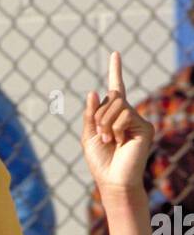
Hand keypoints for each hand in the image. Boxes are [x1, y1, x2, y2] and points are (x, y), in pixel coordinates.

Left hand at [81, 52, 153, 194]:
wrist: (113, 180)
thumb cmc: (100, 161)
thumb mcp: (88, 136)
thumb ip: (90, 115)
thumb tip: (94, 91)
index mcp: (114, 116)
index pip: (116, 90)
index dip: (115, 71)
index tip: (115, 54)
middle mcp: (128, 115)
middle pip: (111, 98)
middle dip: (99, 116)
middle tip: (101, 135)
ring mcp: (137, 120)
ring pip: (117, 105)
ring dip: (105, 122)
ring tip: (108, 139)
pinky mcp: (145, 127)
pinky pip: (125, 114)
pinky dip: (116, 127)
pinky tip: (120, 141)